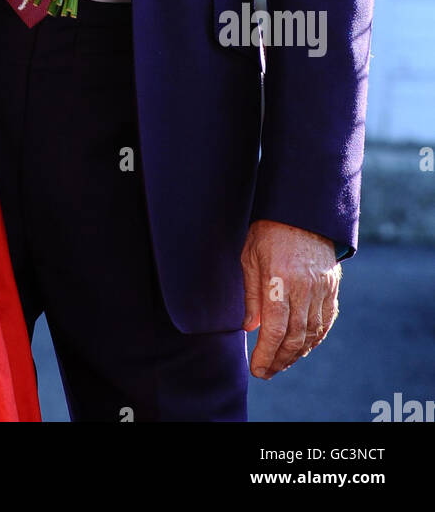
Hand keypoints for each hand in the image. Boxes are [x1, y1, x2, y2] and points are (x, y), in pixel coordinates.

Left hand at [242, 219, 340, 378]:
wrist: (301, 210)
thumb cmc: (268, 231)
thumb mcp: (250, 257)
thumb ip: (252, 294)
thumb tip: (250, 328)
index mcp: (280, 280)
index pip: (275, 329)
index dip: (266, 354)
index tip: (256, 369)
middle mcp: (305, 288)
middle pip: (295, 337)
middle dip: (280, 360)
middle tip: (266, 372)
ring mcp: (322, 289)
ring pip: (312, 333)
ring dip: (297, 354)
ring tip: (281, 363)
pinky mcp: (332, 287)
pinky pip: (326, 321)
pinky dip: (315, 339)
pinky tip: (303, 347)